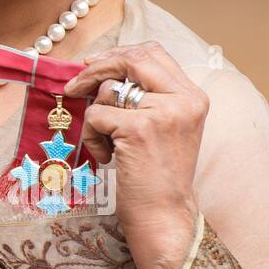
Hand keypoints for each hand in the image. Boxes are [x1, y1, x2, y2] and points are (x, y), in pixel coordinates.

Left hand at [64, 42, 207, 268]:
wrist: (164, 216)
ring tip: (107, 145)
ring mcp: (163, 112)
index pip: (153, 52)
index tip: (93, 64)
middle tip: (75, 86)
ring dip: (95, 116)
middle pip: (131, 58)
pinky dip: (92, 137)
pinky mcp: (139, 128)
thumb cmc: (156, 176)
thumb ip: (145, 96)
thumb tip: (98, 66)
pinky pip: (96, 115)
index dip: (119, 54)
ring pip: (108, 90)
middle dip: (96, 68)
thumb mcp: (163, 127)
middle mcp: (184, 100)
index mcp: (193, 96)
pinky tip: (107, 158)